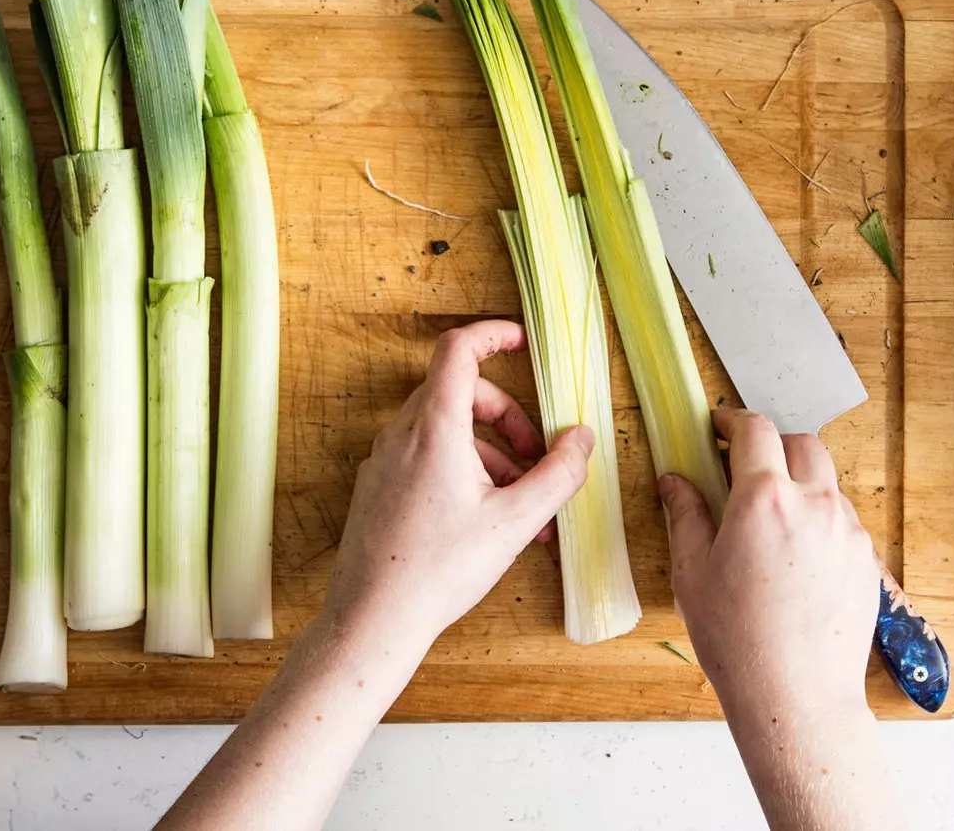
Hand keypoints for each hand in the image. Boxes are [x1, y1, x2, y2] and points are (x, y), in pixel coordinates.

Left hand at [323, 319, 592, 654]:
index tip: (520, 340)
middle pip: (460, 394)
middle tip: (537, 456)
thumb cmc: (438, 571)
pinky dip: (461, 469)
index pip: (458, 349)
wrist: (372, 620)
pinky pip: (425, 457)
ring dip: (488, 450)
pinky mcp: (377, 488)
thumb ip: (557, 474)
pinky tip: (485, 518)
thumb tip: (582, 438)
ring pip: (445, 430)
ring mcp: (384, 461)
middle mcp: (402, 435)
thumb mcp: (515, 522)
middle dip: (506, 416)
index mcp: (434, 428)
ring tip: (520, 501)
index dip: (492, 334)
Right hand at [658, 409, 878, 720]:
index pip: (755, 430)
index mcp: (765, 499)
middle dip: (773, 446)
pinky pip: (843, 522)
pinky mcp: (867, 560)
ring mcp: (848, 531)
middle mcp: (815, 503)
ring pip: (826, 483)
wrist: (797, 696)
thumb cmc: (737, 640)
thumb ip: (686, 515)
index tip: (719, 428)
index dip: (733, 421)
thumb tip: (674, 480)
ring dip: (800, 485)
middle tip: (746, 470)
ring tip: (771, 525)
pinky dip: (820, 522)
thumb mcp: (693, 573)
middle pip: (802, 443)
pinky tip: (796, 562)